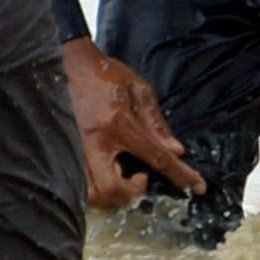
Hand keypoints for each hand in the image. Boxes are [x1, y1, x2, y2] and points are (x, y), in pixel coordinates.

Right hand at [59, 39, 199, 208]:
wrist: (68, 64)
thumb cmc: (106, 75)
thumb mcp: (140, 90)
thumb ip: (157, 124)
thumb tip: (176, 151)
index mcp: (118, 123)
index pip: (155, 157)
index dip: (180, 175)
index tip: (197, 187)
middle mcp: (93, 141)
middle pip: (111, 189)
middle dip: (131, 193)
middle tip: (142, 178)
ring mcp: (73, 149)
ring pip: (90, 193)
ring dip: (112, 195)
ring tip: (124, 176)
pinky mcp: (62, 151)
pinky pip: (77, 185)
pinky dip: (95, 189)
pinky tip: (108, 173)